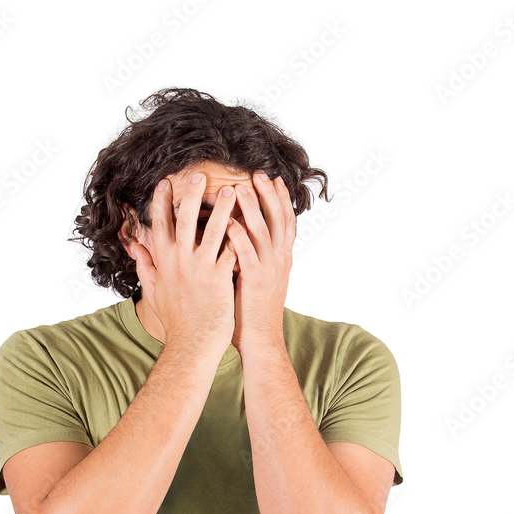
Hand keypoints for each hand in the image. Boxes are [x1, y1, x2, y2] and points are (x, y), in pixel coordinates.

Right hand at [126, 173, 237, 357]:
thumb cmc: (175, 321)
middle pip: (184, 220)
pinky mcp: (219, 279)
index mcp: (164, 262)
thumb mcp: (153, 292)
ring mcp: (200, 269)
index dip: (161, 203)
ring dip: (223, 208)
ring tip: (233, 190)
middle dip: (191, 195)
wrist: (191, 345)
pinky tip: (251, 222)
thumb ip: (145, 266)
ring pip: (212, 231)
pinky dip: (241, 236)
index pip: (160, 225)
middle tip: (198, 176)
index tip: (165, 183)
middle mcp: (180, 261)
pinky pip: (231, 251)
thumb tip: (134, 248)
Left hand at [224, 172, 294, 351]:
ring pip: (263, 232)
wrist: (261, 339)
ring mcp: (269, 270)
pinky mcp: (256, 281)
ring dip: (252, 208)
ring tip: (241, 188)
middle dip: (268, 195)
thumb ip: (254, 256)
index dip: (280, 199)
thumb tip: (243, 236)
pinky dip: (239, 237)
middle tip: (258, 173)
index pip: (285, 222)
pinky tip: (229, 223)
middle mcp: (280, 260)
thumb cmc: (253, 311)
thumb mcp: (260, 278)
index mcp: (282, 258)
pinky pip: (247, 254)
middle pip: (278, 219)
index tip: (273, 179)